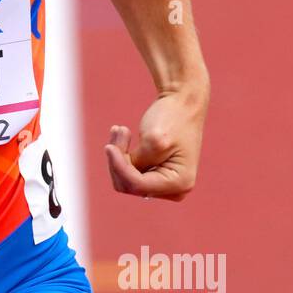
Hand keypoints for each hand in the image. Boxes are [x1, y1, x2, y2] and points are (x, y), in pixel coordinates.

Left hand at [104, 86, 208, 200]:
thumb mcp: (153, 140)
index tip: (108, 147)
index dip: (119, 167)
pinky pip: (129, 171)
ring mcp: (164, 183)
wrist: (183, 103)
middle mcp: (174, 189)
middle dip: (118, 160)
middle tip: (119, 129)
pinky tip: (122, 132)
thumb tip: (122, 177)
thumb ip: (138, 162)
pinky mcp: (155, 174)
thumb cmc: (172, 118)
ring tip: (120, 129)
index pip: (137, 185)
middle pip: (129, 185)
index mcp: (179, 183)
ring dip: (119, 154)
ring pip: (126, 178)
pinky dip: (122, 153)